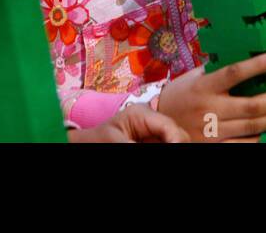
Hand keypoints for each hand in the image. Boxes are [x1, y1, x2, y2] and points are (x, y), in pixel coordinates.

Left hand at [68, 105, 189, 142]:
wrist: (89, 142)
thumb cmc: (97, 138)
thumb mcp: (111, 140)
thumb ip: (127, 144)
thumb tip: (142, 146)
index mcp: (142, 114)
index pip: (168, 125)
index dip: (176, 139)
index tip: (175, 147)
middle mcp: (152, 122)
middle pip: (177, 133)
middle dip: (177, 143)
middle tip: (177, 152)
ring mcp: (154, 133)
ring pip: (174, 140)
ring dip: (174, 144)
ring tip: (172, 149)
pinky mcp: (153, 141)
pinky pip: (166, 143)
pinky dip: (168, 146)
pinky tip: (168, 149)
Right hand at [156, 52, 265, 141]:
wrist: (159, 125)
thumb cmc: (181, 95)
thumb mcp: (195, 77)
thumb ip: (217, 69)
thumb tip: (246, 52)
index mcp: (205, 86)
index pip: (234, 73)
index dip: (258, 65)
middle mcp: (209, 109)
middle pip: (251, 106)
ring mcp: (212, 131)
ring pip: (252, 127)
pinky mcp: (214, 147)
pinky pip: (243, 146)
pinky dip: (262, 140)